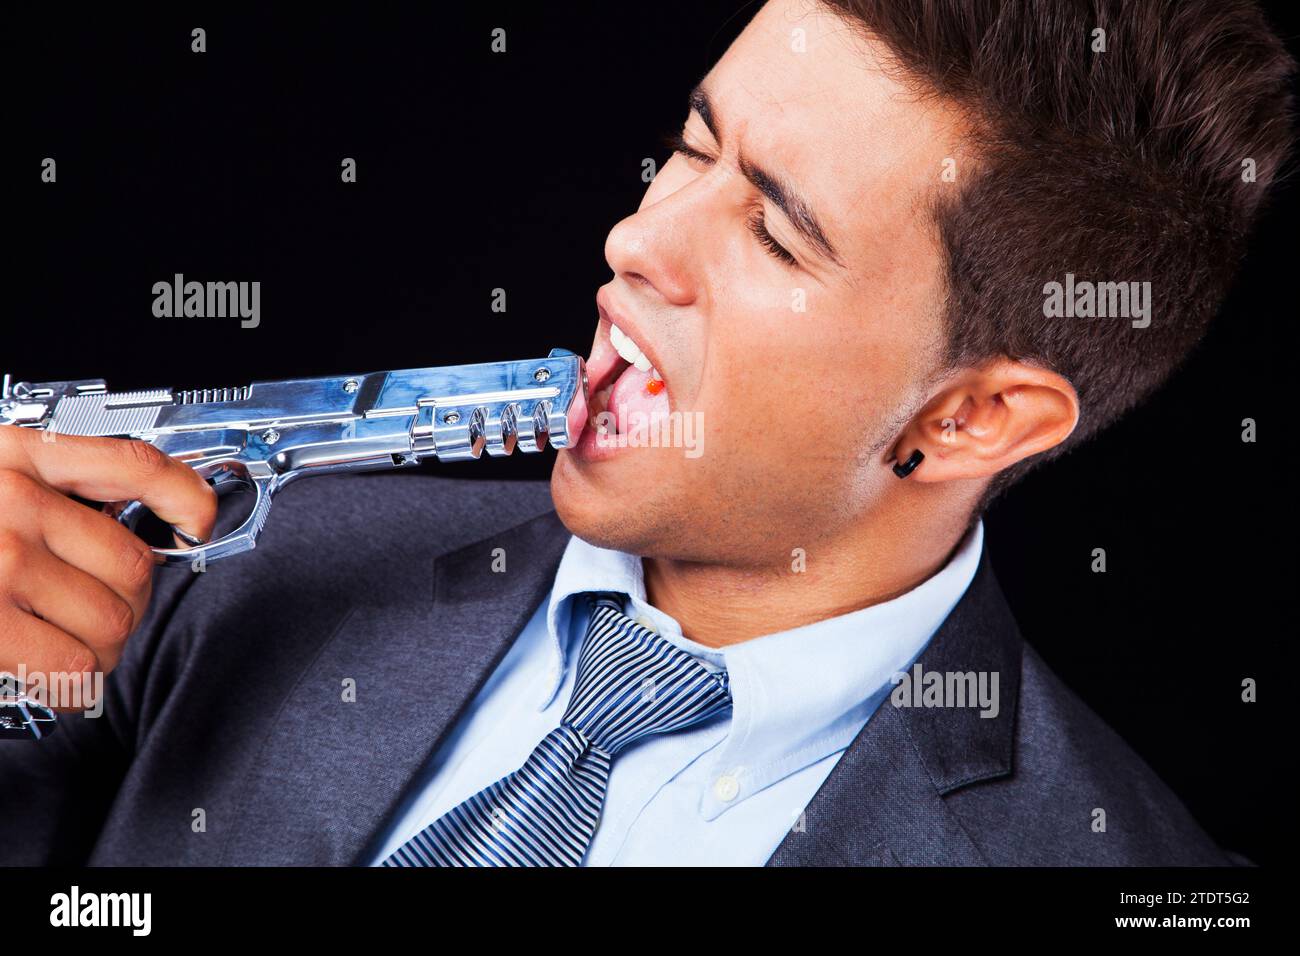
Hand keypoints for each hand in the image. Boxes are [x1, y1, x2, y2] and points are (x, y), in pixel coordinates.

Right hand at [0, 427, 216, 700]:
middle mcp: (15, 498)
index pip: (133, 465)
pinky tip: (61, 676)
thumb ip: (48, 484)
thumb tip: (127, 520)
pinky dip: (76, 678)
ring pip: (111, 616)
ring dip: (106, 645)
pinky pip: (68, 660)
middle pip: (134, 562)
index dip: (183, 495)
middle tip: (107, 616)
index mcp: (20, 454)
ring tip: (82, 649)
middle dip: (130, 601)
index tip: (199, 520)